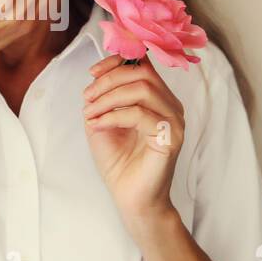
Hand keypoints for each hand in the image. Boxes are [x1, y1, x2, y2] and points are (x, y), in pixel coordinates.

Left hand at [82, 54, 184, 228]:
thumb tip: (98, 74)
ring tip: (90, 113)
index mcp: (158, 98)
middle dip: (109, 80)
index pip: (143, 64)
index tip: (91, 73)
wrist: (130, 198)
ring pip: (142, 90)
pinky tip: (98, 125)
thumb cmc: (119, 161)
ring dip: (109, 98)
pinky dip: (113, 116)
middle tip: (87, 97)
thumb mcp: (103, 120)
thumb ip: (104, 96)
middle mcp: (171, 106)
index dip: (116, 61)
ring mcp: (174, 121)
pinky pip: (140, 114)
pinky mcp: (170, 138)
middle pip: (142, 73)